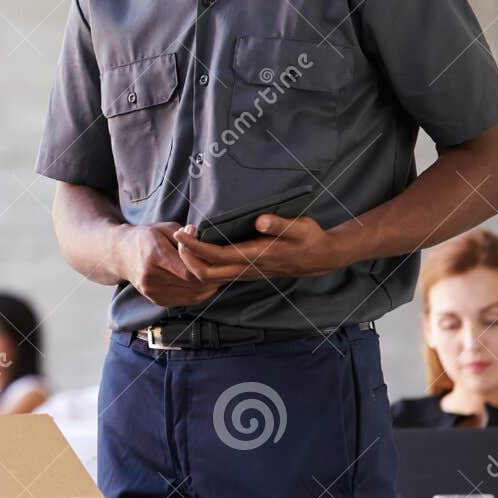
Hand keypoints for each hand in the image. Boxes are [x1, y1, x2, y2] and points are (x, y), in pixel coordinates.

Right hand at [114, 223, 227, 306]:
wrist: (121, 255)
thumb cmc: (146, 238)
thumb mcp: (163, 228)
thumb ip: (182, 233)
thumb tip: (197, 233)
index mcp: (153, 255)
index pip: (187, 270)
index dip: (205, 267)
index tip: (216, 260)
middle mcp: (150, 276)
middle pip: (190, 284)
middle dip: (210, 278)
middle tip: (225, 271)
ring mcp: (151, 290)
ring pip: (189, 294)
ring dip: (207, 288)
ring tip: (219, 278)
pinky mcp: (154, 299)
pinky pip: (183, 301)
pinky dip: (198, 295)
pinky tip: (206, 286)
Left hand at [173, 215, 348, 282]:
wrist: (319, 259)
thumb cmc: (309, 239)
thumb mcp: (300, 227)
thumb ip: (280, 224)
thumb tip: (260, 220)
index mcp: (254, 257)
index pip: (216, 255)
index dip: (195, 247)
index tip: (180, 234)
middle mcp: (246, 269)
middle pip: (204, 273)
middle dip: (186, 257)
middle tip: (178, 236)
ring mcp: (244, 273)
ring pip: (209, 276)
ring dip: (192, 261)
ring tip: (185, 240)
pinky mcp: (244, 272)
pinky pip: (216, 274)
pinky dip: (201, 264)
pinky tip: (197, 248)